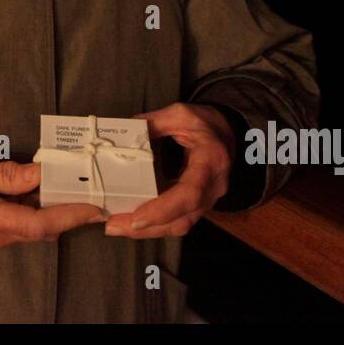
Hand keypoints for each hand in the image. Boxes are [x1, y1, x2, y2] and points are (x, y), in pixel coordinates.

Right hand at [0, 149, 104, 250]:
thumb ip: (4, 173)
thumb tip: (40, 173)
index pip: (35, 224)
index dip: (67, 217)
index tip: (91, 207)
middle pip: (42, 230)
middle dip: (72, 214)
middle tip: (98, 196)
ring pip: (37, 230)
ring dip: (60, 213)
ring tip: (84, 192)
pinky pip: (28, 226)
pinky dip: (45, 212)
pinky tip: (57, 195)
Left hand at [103, 102, 235, 239]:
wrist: (230, 132)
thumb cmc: (206, 122)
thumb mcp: (181, 114)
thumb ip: (154, 122)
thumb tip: (124, 130)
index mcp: (211, 161)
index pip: (189, 194)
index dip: (163, 209)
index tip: (136, 218)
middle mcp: (213, 188)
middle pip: (182, 219)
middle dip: (147, 228)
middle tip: (113, 226)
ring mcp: (208, 200)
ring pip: (179, 225)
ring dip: (147, 231)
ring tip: (116, 226)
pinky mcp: (198, 205)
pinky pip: (177, 221)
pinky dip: (154, 224)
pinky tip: (130, 221)